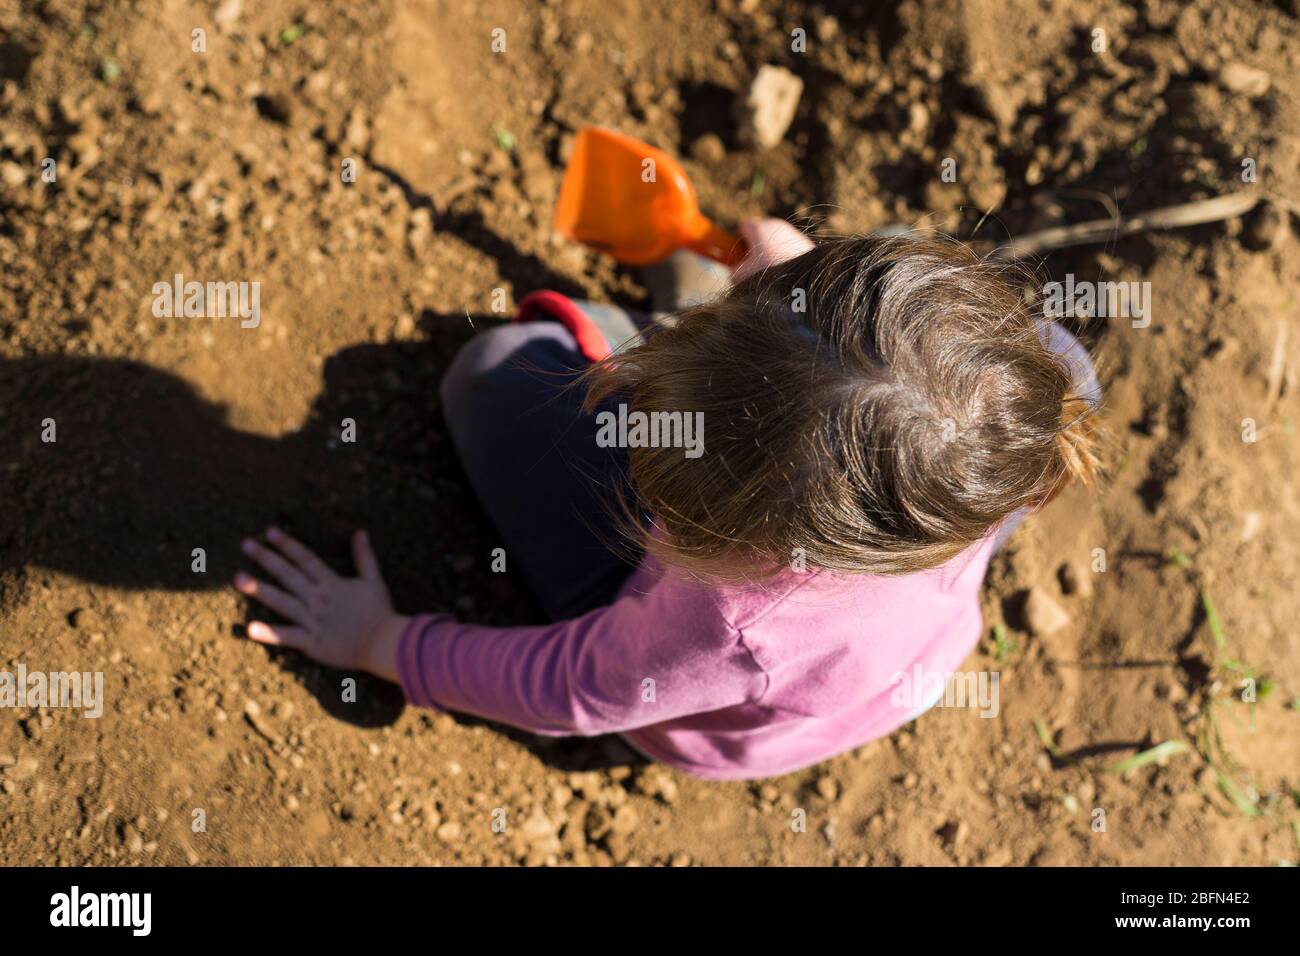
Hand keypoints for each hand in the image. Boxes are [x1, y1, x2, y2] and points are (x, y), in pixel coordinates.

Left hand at [233, 527, 407, 682]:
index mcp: (332, 583)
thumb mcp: (374, 580)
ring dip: (259, 589)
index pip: (305, 559)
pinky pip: (287, 637)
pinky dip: (269, 633)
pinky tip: (249, 628)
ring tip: (238, 578)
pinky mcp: (312, 642)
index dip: (287, 544)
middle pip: (288, 575)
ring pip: (282, 602)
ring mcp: (313, 620)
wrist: (385, 643)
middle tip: (245, 544)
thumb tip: (360, 532)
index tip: (269, 532)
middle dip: (266, 558)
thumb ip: (364, 557)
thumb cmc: (380, 612)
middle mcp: (318, 598)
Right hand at [732, 218, 815, 280]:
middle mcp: (776, 225)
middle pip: (761, 233)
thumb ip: (732, 270)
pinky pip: (790, 248)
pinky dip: (787, 258)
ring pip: (776, 241)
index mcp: (759, 228)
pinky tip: (788, 273)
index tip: (742, 255)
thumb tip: (734, 271)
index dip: (740, 241)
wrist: (803, 283)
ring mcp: (793, 232)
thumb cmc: (769, 277)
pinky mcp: (806, 243)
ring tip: (774, 273)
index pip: (744, 226)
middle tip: (757, 267)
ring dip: (772, 254)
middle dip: (757, 248)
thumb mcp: (741, 277)